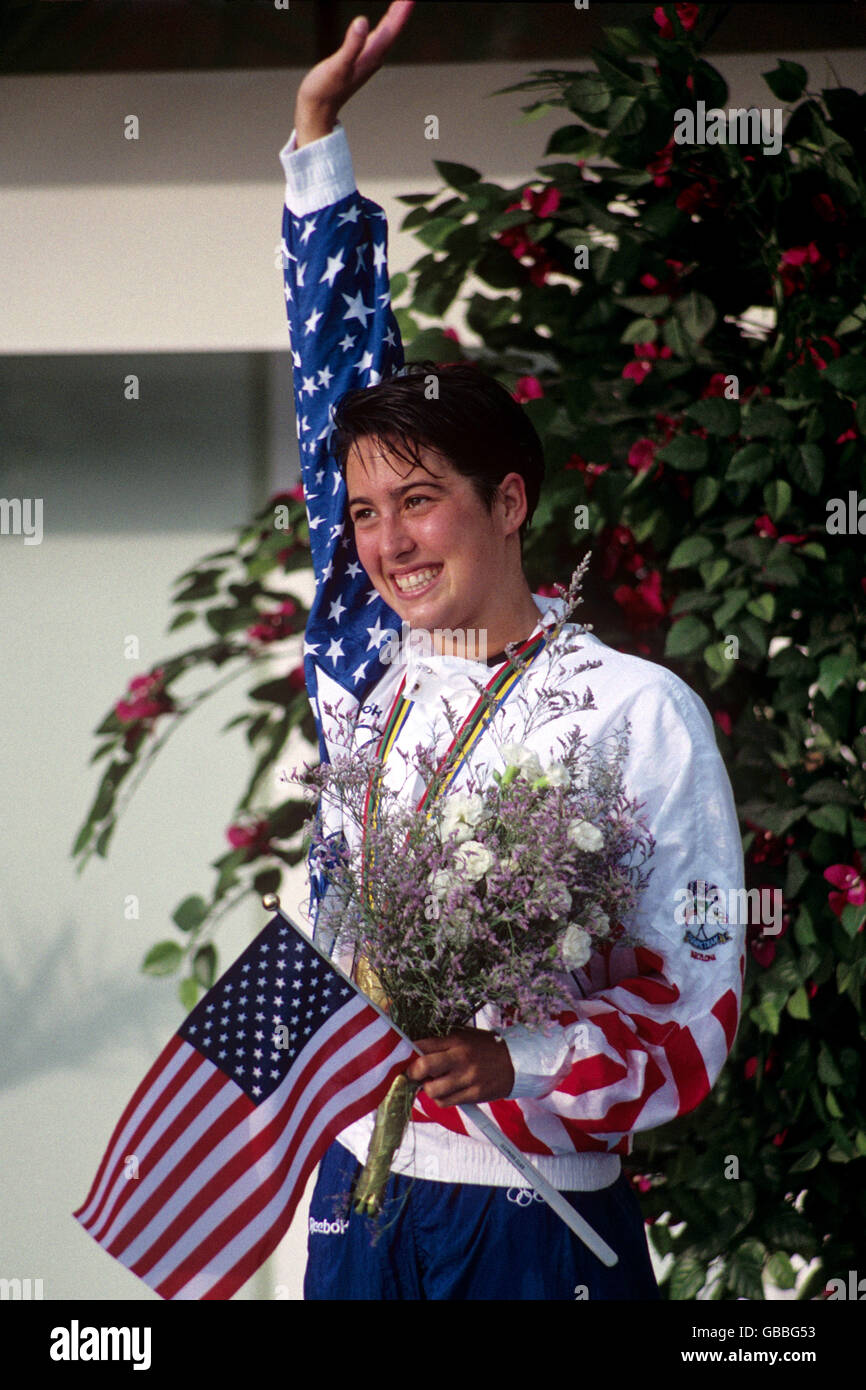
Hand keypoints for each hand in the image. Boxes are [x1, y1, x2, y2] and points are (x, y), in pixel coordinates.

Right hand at [295, 1, 414, 145]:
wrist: (317, 111)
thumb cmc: (323, 91)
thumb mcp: (336, 66)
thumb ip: (351, 45)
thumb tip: (362, 21)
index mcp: (371, 56)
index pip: (391, 29)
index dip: (402, 11)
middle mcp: (373, 58)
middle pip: (392, 29)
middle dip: (402, 10)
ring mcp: (367, 60)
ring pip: (387, 34)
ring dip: (395, 17)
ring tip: (402, 2)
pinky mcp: (359, 61)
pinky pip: (377, 39)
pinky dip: (383, 26)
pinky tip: (383, 24)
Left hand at [406, 1027, 514, 1105]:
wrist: (515, 1062)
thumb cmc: (486, 1047)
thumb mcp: (465, 1036)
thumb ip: (442, 1043)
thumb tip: (416, 1051)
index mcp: (457, 1040)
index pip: (423, 1045)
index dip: (409, 1053)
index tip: (406, 1058)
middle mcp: (461, 1058)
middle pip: (424, 1066)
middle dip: (413, 1072)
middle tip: (415, 1073)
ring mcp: (468, 1078)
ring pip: (433, 1090)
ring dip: (428, 1088)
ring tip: (435, 1083)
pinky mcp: (474, 1095)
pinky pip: (446, 1102)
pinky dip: (441, 1099)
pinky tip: (447, 1091)